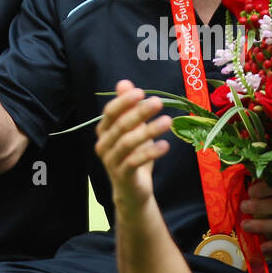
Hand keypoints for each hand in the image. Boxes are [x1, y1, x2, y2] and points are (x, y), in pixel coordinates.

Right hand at [96, 80, 171, 212]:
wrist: (133, 189)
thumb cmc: (133, 155)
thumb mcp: (133, 129)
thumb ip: (129, 108)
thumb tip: (124, 83)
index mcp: (104, 131)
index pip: (110, 112)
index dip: (124, 101)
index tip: (141, 92)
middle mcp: (103, 145)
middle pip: (120, 125)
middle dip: (139, 112)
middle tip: (158, 102)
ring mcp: (111, 161)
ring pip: (128, 142)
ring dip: (149, 130)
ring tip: (168, 122)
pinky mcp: (122, 175)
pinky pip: (135, 161)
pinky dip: (151, 152)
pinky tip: (165, 145)